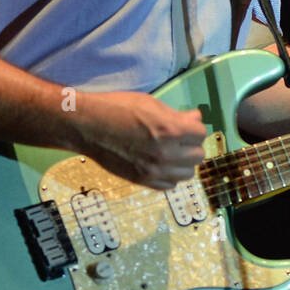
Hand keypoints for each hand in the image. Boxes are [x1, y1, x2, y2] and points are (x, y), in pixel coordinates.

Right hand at [74, 91, 208, 189]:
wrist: (87, 126)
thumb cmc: (117, 108)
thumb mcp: (151, 104)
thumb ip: (176, 115)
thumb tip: (196, 119)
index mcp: (170, 130)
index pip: (201, 134)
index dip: (194, 127)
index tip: (187, 125)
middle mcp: (166, 153)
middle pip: (198, 155)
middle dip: (191, 144)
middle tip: (180, 138)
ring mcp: (154, 170)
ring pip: (187, 173)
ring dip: (183, 162)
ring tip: (171, 152)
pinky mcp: (142, 180)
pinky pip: (169, 185)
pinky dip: (170, 176)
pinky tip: (161, 164)